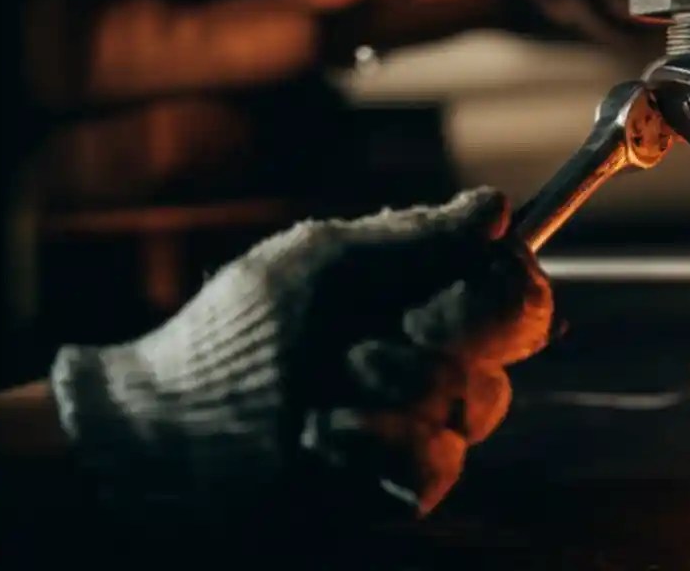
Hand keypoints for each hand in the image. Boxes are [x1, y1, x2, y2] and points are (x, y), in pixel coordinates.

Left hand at [49, 188, 551, 520]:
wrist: (176, 427)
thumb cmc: (242, 329)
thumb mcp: (324, 263)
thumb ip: (412, 236)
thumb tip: (496, 206)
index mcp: (424, 296)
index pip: (512, 282)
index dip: (513, 271)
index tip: (494, 259)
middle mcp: (437, 356)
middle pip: (513, 336)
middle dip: (447, 325)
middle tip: (382, 326)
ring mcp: (424, 422)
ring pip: (475, 401)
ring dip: (392, 386)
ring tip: (324, 388)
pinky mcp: (404, 483)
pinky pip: (438, 462)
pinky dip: (375, 446)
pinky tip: (322, 438)